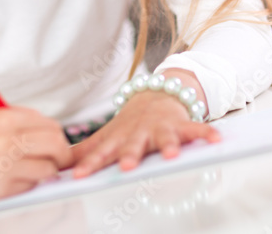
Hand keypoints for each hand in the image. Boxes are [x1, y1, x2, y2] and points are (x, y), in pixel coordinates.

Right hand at [0, 106, 72, 202]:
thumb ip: (27, 121)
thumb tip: (59, 132)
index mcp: (6, 119)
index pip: (50, 125)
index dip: (60, 137)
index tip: (59, 144)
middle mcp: (4, 139)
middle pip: (55, 143)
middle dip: (63, 154)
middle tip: (61, 159)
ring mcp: (3, 164)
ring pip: (48, 166)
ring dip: (50, 170)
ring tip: (42, 169)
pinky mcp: (2, 186)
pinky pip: (33, 183)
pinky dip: (34, 182)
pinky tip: (23, 178)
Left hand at [70, 70, 220, 177]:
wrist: (156, 94)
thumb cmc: (129, 124)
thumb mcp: (106, 136)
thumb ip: (83, 153)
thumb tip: (54, 166)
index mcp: (119, 139)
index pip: (101, 153)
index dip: (89, 164)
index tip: (79, 176)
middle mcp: (139, 133)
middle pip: (134, 145)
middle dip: (131, 155)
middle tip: (128, 166)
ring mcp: (161, 128)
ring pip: (165, 137)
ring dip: (169, 145)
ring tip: (172, 155)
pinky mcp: (181, 124)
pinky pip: (196, 129)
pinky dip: (206, 134)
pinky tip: (217, 140)